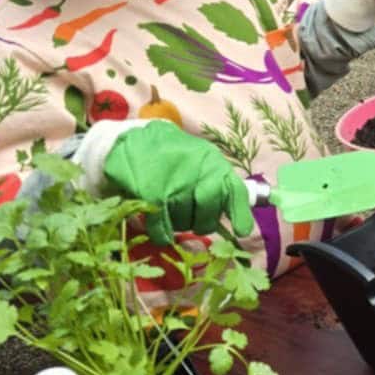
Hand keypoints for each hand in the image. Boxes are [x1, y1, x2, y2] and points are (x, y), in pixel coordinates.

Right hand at [101, 122, 256, 246]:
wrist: (134, 139)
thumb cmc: (173, 155)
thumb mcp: (202, 160)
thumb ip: (218, 184)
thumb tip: (239, 218)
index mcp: (214, 163)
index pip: (234, 192)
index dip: (240, 215)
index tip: (240, 232)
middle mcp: (199, 172)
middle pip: (209, 214)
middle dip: (202, 223)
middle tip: (193, 220)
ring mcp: (176, 184)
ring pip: (185, 222)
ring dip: (179, 223)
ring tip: (171, 212)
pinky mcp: (153, 193)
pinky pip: (163, 226)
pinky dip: (163, 234)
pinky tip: (162, 233)